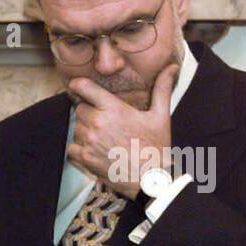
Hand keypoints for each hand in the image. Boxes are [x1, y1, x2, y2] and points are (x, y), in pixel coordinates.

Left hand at [66, 64, 177, 197]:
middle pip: (80, 108)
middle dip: (90, 111)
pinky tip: (95, 149)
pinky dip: (80, 147)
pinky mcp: (85, 158)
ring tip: (105, 136)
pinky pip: (72, 146)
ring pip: (77, 127)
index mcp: (114, 109)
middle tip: (105, 120)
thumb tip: (172, 67)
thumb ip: (162, 89)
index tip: (77, 85)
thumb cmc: (156, 147)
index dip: (79, 85)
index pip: (85, 88)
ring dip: (86, 130)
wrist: (149, 178)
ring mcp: (89, 141)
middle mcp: (98, 123)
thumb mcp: (161, 115)